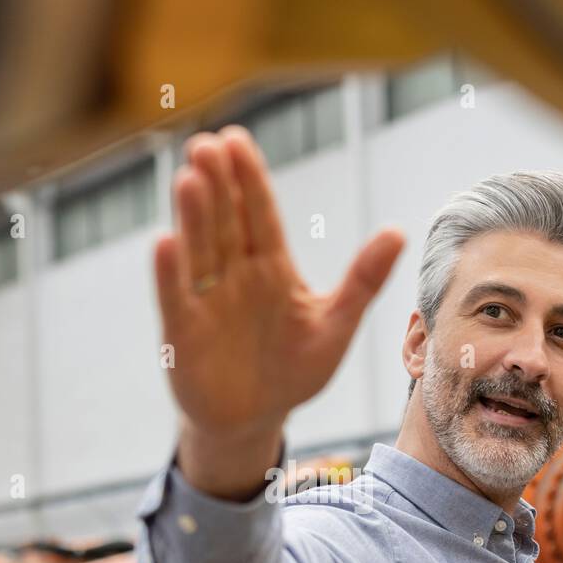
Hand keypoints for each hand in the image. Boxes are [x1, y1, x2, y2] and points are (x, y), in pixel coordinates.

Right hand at [155, 125, 404, 438]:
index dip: (249, 180)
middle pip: (225, 222)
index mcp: (271, 267)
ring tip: (189, 177)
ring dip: (193, 216)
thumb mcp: (335, 325)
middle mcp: (234, 275)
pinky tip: (164, 241)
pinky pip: (176, 298)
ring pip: (200, 250)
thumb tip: (398, 232)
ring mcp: (206, 301)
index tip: (237, 141)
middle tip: (208, 144)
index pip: (259, 215)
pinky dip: (170, 273)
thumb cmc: (294, 371)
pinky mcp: (182, 333)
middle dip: (217, 184)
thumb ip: (362, 281)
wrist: (254, 420)